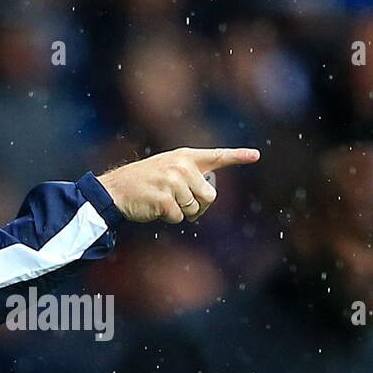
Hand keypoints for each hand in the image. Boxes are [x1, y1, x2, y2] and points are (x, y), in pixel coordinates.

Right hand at [97, 147, 260, 223]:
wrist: (115, 189)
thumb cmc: (144, 182)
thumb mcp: (168, 169)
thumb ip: (190, 177)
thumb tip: (208, 200)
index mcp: (185, 157)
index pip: (217, 156)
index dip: (238, 156)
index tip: (256, 155)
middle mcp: (181, 166)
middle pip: (210, 196)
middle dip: (198, 205)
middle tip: (179, 202)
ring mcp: (172, 181)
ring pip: (194, 209)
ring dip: (181, 212)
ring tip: (163, 201)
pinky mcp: (164, 198)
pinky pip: (179, 217)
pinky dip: (169, 218)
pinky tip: (156, 208)